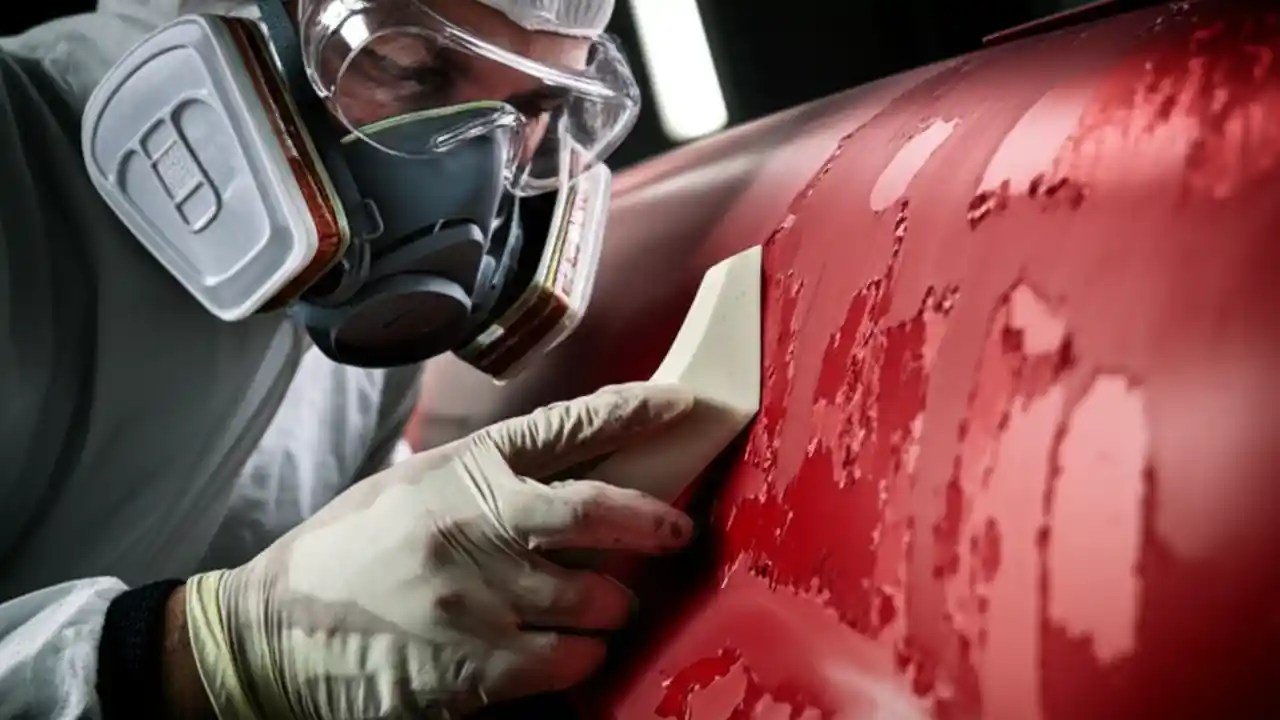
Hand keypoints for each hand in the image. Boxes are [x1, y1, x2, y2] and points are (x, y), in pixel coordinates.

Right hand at [182, 382, 695, 718]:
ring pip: (596, 599)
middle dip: (652, 521)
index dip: (632, 411)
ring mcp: (480, 600)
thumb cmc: (349, 552)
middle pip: (597, 513)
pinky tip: (573, 648)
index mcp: (463, 470)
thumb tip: (566, 472)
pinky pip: (569, 660)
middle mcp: (477, 526)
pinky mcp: (477, 668)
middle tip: (676, 530)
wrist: (271, 634)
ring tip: (608, 603)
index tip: (680, 404)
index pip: (566, 428)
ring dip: (615, 602)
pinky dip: (585, 654)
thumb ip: (484, 478)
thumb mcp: (411, 487)